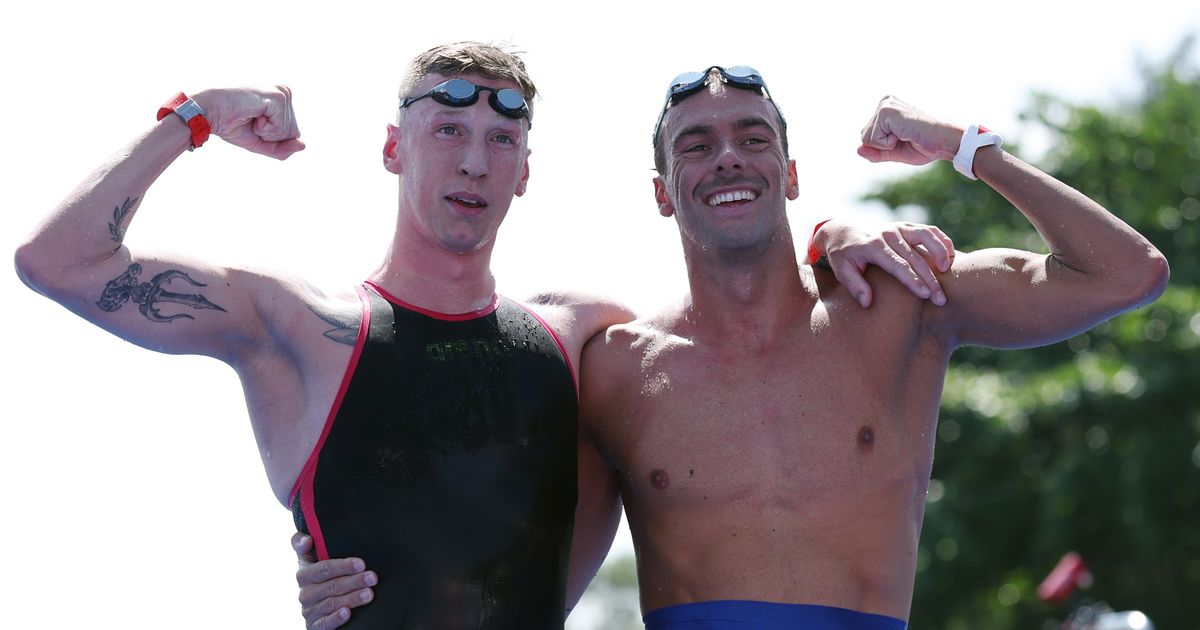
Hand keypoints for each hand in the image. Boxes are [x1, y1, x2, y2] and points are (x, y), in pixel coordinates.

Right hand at [193, 86, 304, 159]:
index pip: (292, 134)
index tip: (252, 123)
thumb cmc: (232, 124)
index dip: (271, 139)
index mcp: (282, 100)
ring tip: (250, 115)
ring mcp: (282, 93)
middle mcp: (284, 93)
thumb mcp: (260, 143)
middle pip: (294, 133)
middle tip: (250, 120)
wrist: (209, 113)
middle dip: (270, 136)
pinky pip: (281, 128)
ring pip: (289, 132)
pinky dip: (265, 129)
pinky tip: (252, 113)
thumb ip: (282, 148)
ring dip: (266, 132)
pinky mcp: (278, 97)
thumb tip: (303, 145)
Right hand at [292, 532, 376, 629]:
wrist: (320, 610)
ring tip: (369, 593)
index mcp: (304, 572)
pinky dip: (336, 618)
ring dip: (352, 598)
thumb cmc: (323, 579)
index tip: (360, 563)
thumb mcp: (316, 560)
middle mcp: (305, 591)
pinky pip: (325, 623)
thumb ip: (310, 546)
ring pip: (331, 603)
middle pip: (331, 584)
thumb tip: (307, 539)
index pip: (321, 568)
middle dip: (354, 580)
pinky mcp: (314, 626)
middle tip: (372, 577)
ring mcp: (309, 610)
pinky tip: (347, 613)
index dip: (340, 565)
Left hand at [814, 219, 954, 307]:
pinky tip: (951, 255)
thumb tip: (867, 303)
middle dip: (930, 278)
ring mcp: (898, 227)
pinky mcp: (905, 226)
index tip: (925, 295)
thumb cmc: (842, 254)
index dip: (913, 280)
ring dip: (940, 252)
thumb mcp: (841, 269)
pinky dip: (941, 240)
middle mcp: (888, 234)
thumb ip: (854, 285)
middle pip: (915, 257)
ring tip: (948, 271)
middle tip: (941, 298)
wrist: (842, 229)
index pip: (898, 265)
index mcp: (873, 247)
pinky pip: (928, 230)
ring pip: (926, 237)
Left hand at [857, 96, 960, 165]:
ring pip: (866, 139)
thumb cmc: (923, 145)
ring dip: (887, 145)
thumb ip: (875, 152)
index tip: (904, 138)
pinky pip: (874, 140)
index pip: (867, 137)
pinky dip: (889, 144)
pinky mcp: (886, 112)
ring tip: (906, 135)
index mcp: (885, 109)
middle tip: (906, 137)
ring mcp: (884, 105)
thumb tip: (857, 150)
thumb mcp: (894, 151)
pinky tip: (905, 134)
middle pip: (863, 137)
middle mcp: (884, 102)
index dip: (884, 147)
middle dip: (884, 146)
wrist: (943, 142)